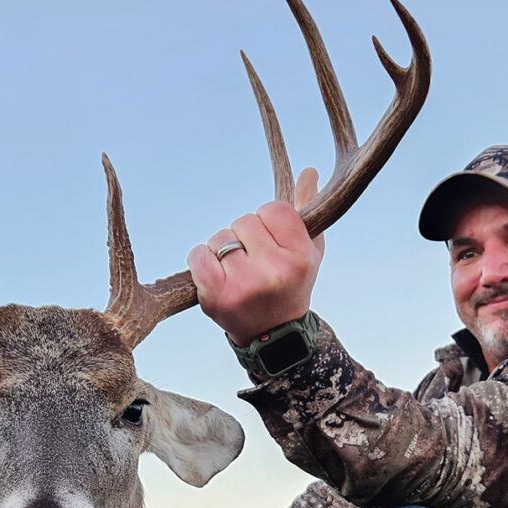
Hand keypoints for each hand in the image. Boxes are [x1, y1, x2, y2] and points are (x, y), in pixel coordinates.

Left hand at [188, 167, 325, 345]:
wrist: (275, 337)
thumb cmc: (292, 285)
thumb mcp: (309, 251)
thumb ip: (308, 209)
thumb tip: (309, 170)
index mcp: (301, 255)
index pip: (272, 209)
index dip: (267, 222)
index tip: (271, 244)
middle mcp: (275, 270)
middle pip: (243, 221)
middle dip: (244, 237)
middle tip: (255, 262)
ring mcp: (244, 284)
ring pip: (220, 238)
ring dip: (223, 250)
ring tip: (239, 273)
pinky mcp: (217, 296)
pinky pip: (198, 255)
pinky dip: (202, 260)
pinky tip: (217, 276)